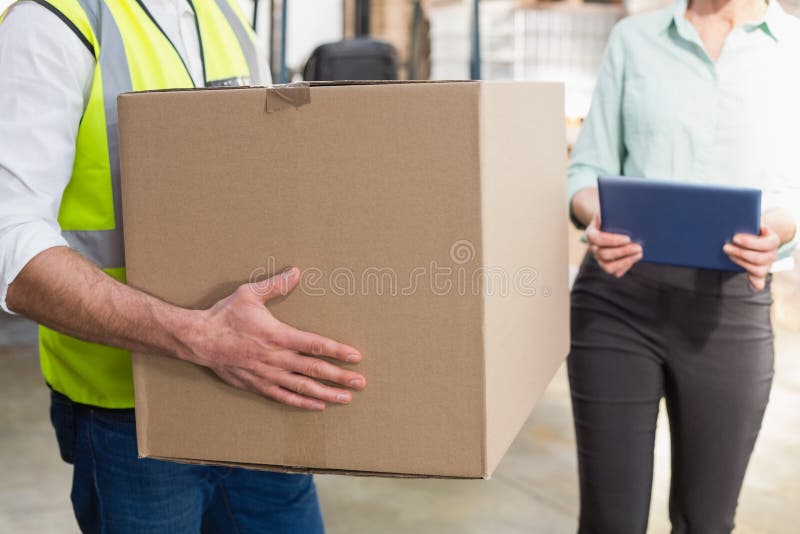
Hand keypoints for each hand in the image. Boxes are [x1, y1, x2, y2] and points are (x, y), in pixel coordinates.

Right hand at [181, 267, 365, 410]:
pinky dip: (302, 402)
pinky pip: (283, 396)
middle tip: (360, 382)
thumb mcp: (248, 294)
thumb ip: (275, 285)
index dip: (337, 351)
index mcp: (277, 335)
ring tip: (346, 398)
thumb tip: (296, 272)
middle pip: (313, 369)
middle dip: (339, 376)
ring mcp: (266, 374)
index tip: (355, 357)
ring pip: (302, 387)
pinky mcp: (256, 385)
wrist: (198, 339)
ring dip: (326, 393)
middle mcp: (275, 358)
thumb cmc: (224, 315)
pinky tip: (318, 405)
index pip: (314, 344)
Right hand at [585, 213, 642, 277]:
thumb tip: (624, 209)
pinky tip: (634, 259)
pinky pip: (615, 272)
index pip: (597, 239)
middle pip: (603, 254)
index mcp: (590, 234)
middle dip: (623, 252)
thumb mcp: (609, 210)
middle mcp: (592, 248)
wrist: (609, 224)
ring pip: (607, 267)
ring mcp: (599, 259)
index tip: (627, 238)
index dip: (612, 240)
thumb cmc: (611, 216)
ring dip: (625, 261)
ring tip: (639, 254)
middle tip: (638, 247)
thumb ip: (612, 210)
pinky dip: (625, 267)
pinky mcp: (607, 265)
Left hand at [723, 225, 779, 290]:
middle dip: (741, 252)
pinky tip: (750, 284)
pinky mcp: (759, 273)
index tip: (735, 237)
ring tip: (728, 253)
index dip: (750, 242)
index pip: (767, 243)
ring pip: (758, 269)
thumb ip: (747, 221)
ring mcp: (766, 265)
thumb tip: (743, 220)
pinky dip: (755, 284)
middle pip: (760, 258)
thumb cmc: (749, 227)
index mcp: (773, 240)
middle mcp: (772, 254)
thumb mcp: (750, 221)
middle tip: (725, 246)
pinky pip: (759, 282)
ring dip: (740, 262)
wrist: (755, 234)